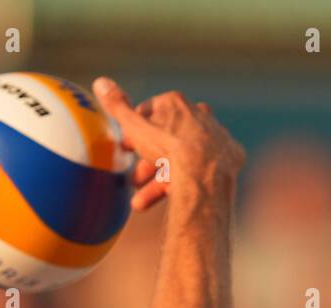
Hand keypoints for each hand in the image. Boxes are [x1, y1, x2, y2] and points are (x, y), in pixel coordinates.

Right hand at [93, 77, 245, 211]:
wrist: (205, 172)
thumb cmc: (167, 146)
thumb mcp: (135, 126)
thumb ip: (117, 107)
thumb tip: (101, 82)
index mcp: (175, 104)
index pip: (149, 114)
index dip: (134, 133)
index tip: (125, 150)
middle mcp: (198, 115)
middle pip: (167, 140)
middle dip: (146, 163)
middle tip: (132, 181)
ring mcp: (216, 136)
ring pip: (184, 159)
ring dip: (160, 182)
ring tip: (140, 203)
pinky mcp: (229, 157)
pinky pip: (205, 171)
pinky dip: (189, 184)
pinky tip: (176, 199)